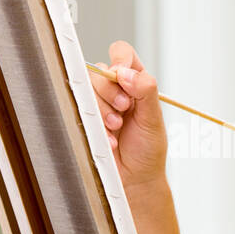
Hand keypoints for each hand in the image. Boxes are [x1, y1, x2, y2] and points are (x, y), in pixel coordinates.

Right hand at [89, 41, 167, 188]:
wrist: (136, 179)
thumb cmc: (148, 150)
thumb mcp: (154, 118)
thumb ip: (145, 90)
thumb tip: (125, 73)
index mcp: (135, 82)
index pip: (122, 54)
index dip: (120, 60)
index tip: (124, 78)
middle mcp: (115, 90)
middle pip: (100, 70)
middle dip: (111, 91)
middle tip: (124, 110)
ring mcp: (98, 105)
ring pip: (87, 89)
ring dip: (103, 109)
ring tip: (117, 127)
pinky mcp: (86, 120)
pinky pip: (80, 110)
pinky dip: (96, 125)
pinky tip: (109, 139)